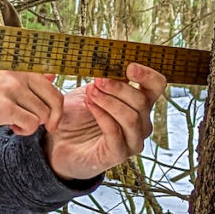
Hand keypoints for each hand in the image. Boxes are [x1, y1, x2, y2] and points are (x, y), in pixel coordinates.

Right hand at [0, 68, 62, 135]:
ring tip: (14, 123)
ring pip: (43, 115)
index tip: (48, 116)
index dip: (54, 104)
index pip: (51, 85)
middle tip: (37, 124)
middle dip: (50, 117)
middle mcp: (18, 74)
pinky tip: (10, 127)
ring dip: (32, 124)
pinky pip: (31, 124)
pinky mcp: (4, 107)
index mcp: (18, 66)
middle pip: (54, 100)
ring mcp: (12, 90)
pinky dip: (24, 130)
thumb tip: (51, 75)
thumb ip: (25, 75)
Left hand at [45, 63, 165, 180]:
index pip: (156, 86)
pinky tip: (89, 105)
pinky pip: (115, 132)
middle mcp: (141, 122)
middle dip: (119, 88)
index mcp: (139, 103)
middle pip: (142, 101)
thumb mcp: (90, 90)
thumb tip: (112, 59)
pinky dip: (102, 115)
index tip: (129, 66)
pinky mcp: (117, 154)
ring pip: (132, 118)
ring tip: (90, 92)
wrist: (58, 142)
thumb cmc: (77, 115)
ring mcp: (132, 140)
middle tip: (97, 80)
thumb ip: (105, 78)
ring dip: (109, 101)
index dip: (147, 75)